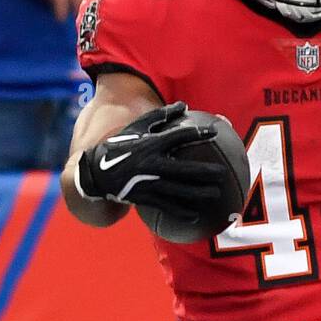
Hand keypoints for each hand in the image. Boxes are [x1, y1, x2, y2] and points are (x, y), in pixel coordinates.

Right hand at [76, 102, 227, 211]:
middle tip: (222, 173)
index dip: (197, 133)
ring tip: (216, 194)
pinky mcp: (144, 197)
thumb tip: (184, 105)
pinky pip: (166, 206)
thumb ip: (161, 116)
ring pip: (178, 190)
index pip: (178, 136)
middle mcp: (151, 163)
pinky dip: (181, 211)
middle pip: (184, 169)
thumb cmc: (122, 144)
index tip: (214, 132)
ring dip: (198, 193)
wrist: (97, 171)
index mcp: (150, 144)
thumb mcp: (137, 127)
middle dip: (204, 172)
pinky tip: (195, 216)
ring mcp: (148, 182)